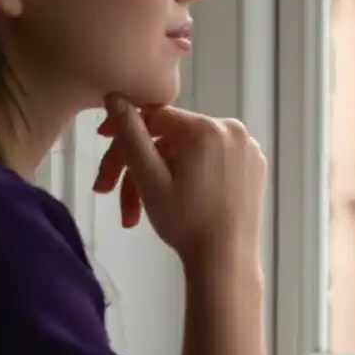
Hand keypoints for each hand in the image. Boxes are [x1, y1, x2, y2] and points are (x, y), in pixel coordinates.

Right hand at [92, 94, 265, 269]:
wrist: (226, 260)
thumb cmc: (185, 221)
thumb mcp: (148, 177)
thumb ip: (129, 133)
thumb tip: (115, 95)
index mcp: (207, 128)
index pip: (154, 116)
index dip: (123, 128)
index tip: (100, 141)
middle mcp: (233, 130)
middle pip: (169, 139)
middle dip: (137, 167)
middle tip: (109, 194)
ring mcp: (247, 149)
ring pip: (187, 153)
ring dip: (157, 178)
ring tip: (134, 214)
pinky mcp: (254, 167)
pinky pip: (210, 161)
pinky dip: (187, 177)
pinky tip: (171, 202)